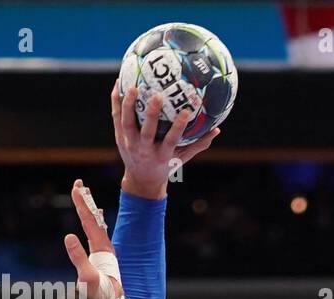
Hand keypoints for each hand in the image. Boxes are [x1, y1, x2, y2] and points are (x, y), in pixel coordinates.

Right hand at [63, 179, 123, 298]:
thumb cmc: (100, 297)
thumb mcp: (87, 278)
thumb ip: (79, 258)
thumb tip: (68, 236)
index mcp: (102, 250)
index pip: (90, 222)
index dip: (82, 204)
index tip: (76, 188)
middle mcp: (106, 249)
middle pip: (94, 219)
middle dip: (85, 201)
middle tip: (79, 183)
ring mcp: (104, 253)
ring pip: (96, 225)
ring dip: (89, 210)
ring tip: (85, 195)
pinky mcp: (101, 259)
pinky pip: (96, 235)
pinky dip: (93, 223)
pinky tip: (94, 219)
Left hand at [112, 81, 220, 199]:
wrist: (141, 180)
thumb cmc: (165, 166)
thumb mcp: (182, 158)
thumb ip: (198, 144)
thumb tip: (217, 130)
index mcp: (162, 155)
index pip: (171, 140)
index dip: (179, 127)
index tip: (186, 112)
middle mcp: (144, 150)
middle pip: (146, 132)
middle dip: (151, 114)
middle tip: (157, 95)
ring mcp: (129, 143)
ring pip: (127, 122)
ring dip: (129, 104)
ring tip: (133, 86)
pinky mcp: (119, 137)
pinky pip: (116, 116)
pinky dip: (116, 101)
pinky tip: (118, 83)